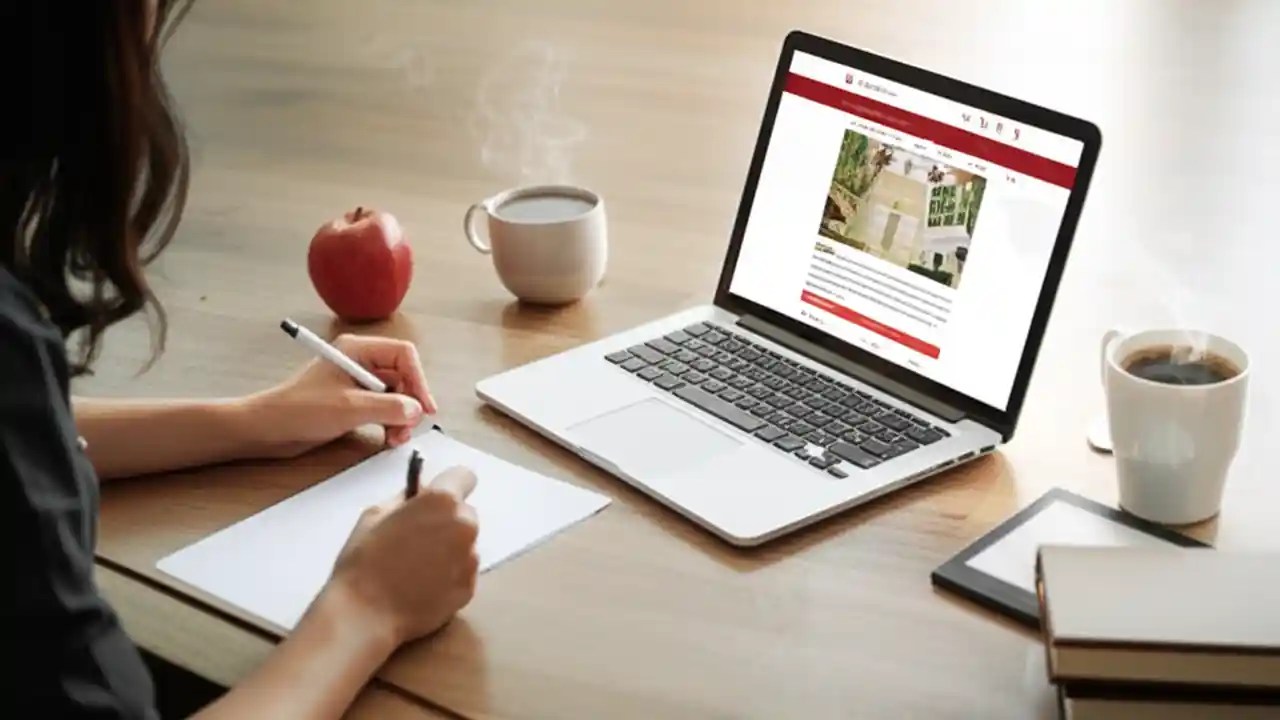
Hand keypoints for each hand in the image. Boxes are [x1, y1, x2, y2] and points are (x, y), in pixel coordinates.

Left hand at [247, 334, 437, 457]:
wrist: (268, 429)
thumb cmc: (301, 409)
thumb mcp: (350, 407)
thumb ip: (389, 407)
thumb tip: (417, 410)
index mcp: (358, 350)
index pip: (403, 356)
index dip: (419, 380)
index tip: (425, 408)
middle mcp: (361, 362)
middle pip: (402, 377)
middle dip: (409, 404)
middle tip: (407, 429)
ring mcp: (357, 383)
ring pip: (395, 396)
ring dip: (401, 417)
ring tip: (395, 438)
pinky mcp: (352, 402)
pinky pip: (383, 408)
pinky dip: (389, 423)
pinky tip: (387, 438)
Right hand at [327, 466, 479, 645]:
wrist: (364, 614)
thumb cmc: (364, 560)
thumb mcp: (374, 515)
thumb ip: (405, 500)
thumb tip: (419, 494)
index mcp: (442, 501)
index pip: (464, 476)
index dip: (449, 485)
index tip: (436, 497)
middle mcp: (465, 526)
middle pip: (465, 513)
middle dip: (447, 519)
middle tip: (419, 536)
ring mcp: (470, 559)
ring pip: (465, 543)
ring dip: (450, 547)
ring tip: (417, 566)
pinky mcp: (469, 587)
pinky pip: (464, 570)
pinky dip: (450, 573)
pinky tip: (422, 584)